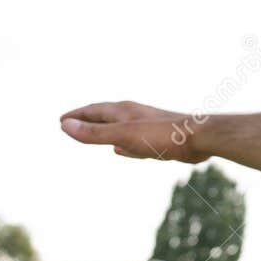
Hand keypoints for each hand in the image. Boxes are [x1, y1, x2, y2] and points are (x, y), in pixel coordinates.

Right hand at [60, 101, 210, 162]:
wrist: (200, 138)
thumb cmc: (163, 134)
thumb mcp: (123, 135)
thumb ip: (94, 133)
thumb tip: (65, 125)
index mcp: (123, 111)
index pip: (93, 110)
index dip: (76, 115)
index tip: (60, 120)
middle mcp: (134, 115)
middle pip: (104, 117)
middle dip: (87, 121)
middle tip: (70, 125)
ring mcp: (146, 126)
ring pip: (118, 128)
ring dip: (103, 131)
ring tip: (92, 135)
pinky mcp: (157, 139)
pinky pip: (132, 142)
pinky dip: (121, 145)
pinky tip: (121, 150)